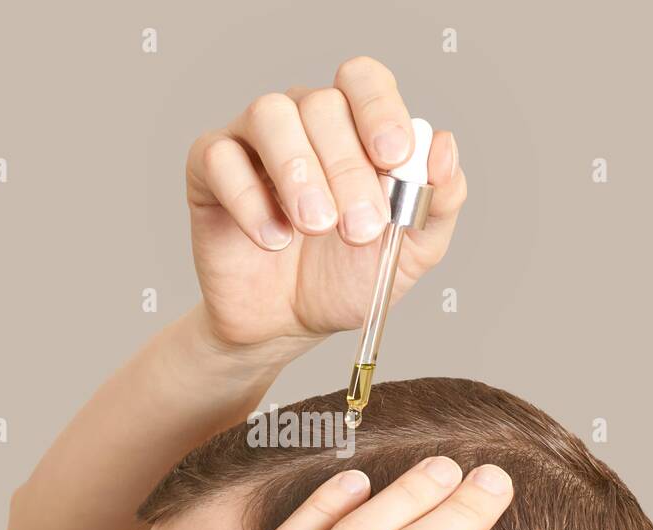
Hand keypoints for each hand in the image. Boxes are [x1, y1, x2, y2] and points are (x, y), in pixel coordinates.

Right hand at [185, 56, 465, 353]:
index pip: (364, 81)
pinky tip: (273, 240)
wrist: (286, 325)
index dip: (380, 109)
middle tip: (359, 229)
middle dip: (347, 168)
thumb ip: (439, 201)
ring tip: (315, 227)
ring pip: (269, 114)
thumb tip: (444, 147)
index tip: (393, 156)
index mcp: (354, 127)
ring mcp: (252, 140)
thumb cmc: (345, 280)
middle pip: (322, 104)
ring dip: (299, 171)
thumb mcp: (411, 251)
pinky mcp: (208, 169)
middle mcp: (303, 120)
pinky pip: (220, 157)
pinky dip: (250, 200)